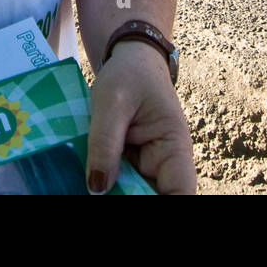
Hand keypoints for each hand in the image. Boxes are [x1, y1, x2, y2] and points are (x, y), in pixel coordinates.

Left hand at [85, 42, 195, 194]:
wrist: (129, 59)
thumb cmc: (128, 74)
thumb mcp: (112, 102)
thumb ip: (104, 143)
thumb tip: (97, 188)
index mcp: (174, 147)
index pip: (181, 193)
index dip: (166, 207)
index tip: (133, 200)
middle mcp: (164, 163)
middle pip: (154, 197)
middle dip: (129, 198)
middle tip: (96, 191)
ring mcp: (145, 166)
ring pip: (134, 193)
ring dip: (113, 193)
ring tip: (90, 186)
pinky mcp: (127, 164)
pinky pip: (118, 185)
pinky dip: (103, 185)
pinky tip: (85, 182)